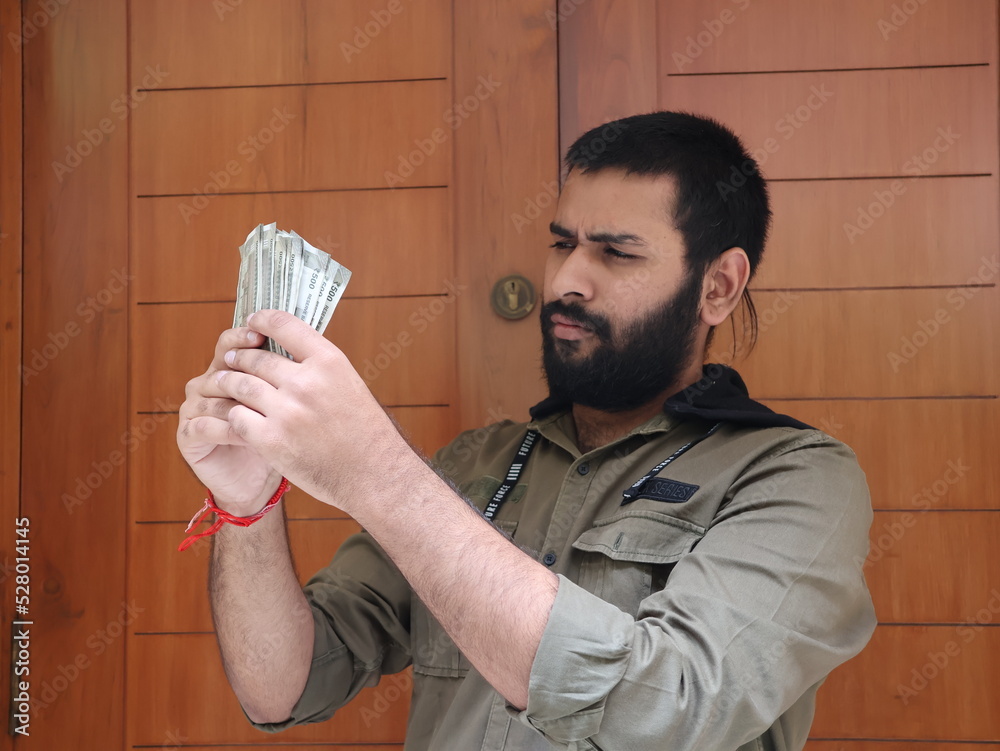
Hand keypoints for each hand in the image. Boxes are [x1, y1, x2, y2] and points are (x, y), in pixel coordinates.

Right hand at [177, 325, 281, 513]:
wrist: (263, 481)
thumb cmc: (280, 437)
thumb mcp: (289, 404)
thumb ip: (290, 376)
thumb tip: (310, 346)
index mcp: (230, 369)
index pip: (231, 343)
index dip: (243, 337)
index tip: (261, 335)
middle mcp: (208, 384)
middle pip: (218, 365)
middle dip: (242, 367)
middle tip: (264, 371)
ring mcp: (194, 409)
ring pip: (210, 393)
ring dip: (236, 399)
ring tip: (263, 408)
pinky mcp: (187, 436)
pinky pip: (202, 425)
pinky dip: (226, 427)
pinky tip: (247, 433)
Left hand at [209, 309, 413, 512]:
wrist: (372, 474)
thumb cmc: (365, 431)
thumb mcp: (350, 384)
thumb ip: (318, 367)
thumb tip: (287, 350)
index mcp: (329, 362)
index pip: (285, 325)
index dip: (262, 320)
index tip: (252, 321)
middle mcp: (306, 382)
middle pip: (257, 357)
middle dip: (239, 356)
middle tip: (230, 358)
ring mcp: (287, 411)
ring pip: (241, 385)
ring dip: (227, 382)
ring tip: (220, 382)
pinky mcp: (271, 439)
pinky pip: (237, 417)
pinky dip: (233, 415)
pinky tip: (234, 416)